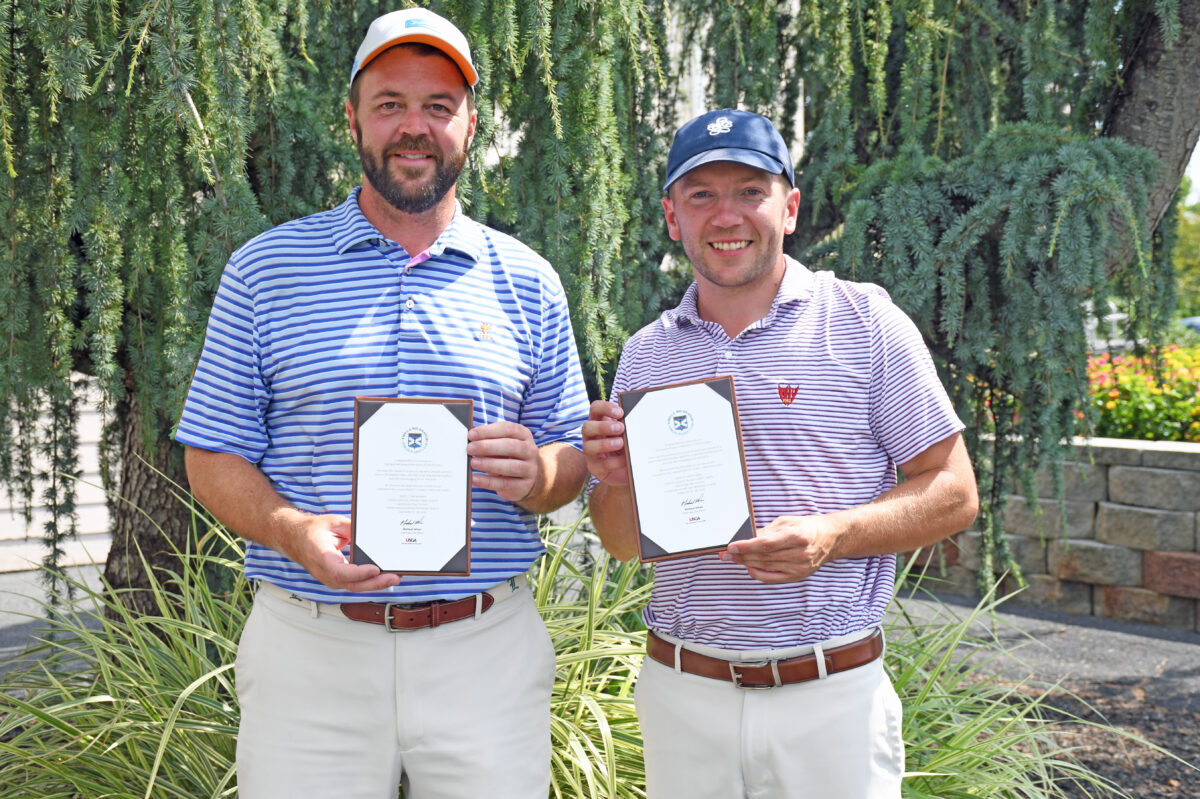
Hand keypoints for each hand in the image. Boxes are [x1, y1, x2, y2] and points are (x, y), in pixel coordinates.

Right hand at [286, 513, 400, 591]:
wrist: (294, 538)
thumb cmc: (312, 530)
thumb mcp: (333, 522)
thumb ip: (353, 529)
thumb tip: (373, 535)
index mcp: (321, 557)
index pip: (340, 572)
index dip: (358, 573)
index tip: (375, 569)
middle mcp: (325, 573)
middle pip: (352, 585)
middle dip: (375, 583)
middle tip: (395, 576)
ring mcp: (330, 579)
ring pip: (355, 587)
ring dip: (376, 584)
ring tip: (395, 576)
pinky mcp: (336, 580)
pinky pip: (354, 584)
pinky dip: (370, 582)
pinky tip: (384, 576)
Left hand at [467, 421, 541, 503]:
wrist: (528, 478)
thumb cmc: (509, 457)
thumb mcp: (502, 444)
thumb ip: (489, 440)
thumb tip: (470, 440)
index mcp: (524, 435)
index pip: (508, 429)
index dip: (489, 431)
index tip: (471, 434)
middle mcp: (530, 451)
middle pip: (511, 446)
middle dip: (488, 447)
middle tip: (470, 448)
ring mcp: (530, 469)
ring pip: (511, 466)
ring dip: (489, 464)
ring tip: (473, 463)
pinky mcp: (524, 486)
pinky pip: (506, 484)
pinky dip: (488, 482)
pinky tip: (475, 478)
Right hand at [581, 400, 627, 485]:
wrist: (629, 469)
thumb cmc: (627, 446)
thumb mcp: (628, 433)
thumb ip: (629, 425)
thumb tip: (636, 419)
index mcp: (599, 422)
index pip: (595, 409)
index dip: (605, 408)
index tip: (620, 413)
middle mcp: (591, 437)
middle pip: (587, 427)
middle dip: (603, 427)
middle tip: (620, 428)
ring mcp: (591, 453)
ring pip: (588, 447)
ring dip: (605, 444)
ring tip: (620, 443)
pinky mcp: (595, 468)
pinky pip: (601, 465)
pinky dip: (615, 461)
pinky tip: (625, 460)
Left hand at [719, 515, 836, 583]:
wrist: (830, 539)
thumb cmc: (806, 527)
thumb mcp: (786, 522)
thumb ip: (766, 531)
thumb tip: (745, 537)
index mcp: (797, 536)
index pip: (766, 544)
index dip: (746, 546)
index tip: (731, 546)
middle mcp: (799, 554)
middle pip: (763, 557)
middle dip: (741, 555)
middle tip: (725, 553)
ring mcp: (799, 568)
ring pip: (765, 567)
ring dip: (746, 563)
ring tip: (732, 558)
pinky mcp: (797, 576)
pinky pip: (772, 578)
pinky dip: (757, 573)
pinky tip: (748, 567)